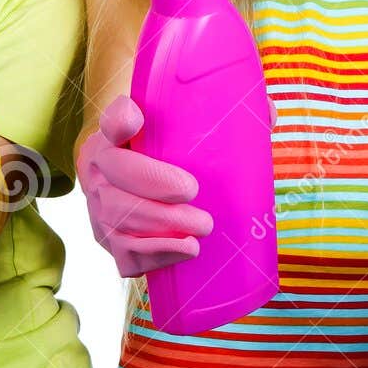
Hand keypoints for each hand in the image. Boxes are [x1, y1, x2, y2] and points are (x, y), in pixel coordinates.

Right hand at [77, 94, 213, 278]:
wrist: (139, 194)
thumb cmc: (169, 159)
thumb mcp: (184, 135)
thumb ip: (222, 118)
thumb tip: (268, 113)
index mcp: (115, 136)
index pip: (111, 120)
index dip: (120, 119)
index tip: (136, 118)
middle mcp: (99, 169)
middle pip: (116, 172)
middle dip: (155, 184)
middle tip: (195, 194)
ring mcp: (99, 208)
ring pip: (119, 217)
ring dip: (162, 225)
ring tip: (203, 228)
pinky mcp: (108, 242)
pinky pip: (125, 252)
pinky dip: (157, 253)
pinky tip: (185, 251)